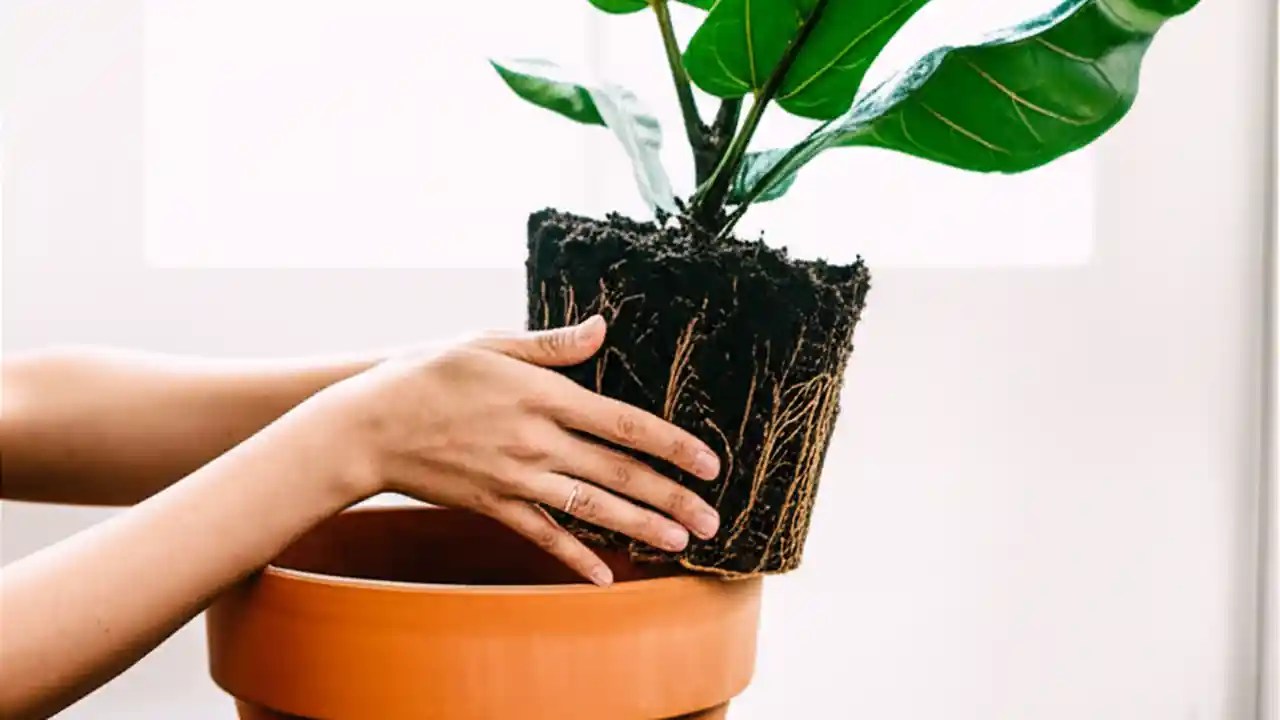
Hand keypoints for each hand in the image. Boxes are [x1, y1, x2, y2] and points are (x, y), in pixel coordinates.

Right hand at [317, 316, 721, 585]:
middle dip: (672, 497)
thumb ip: (551, 344)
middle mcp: (537, 440)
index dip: (673, 444)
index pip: (624, 423)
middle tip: (713, 520)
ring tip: (682, 543)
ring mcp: (516, 477)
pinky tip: (606, 576)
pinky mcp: (493, 505)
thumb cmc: (428, 373)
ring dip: (640, 526)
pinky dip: (576, 557)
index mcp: (543, 395)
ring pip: (591, 508)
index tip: (710, 463)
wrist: (368, 425)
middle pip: (619, 472)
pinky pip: (543, 535)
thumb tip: (602, 327)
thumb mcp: (489, 342)